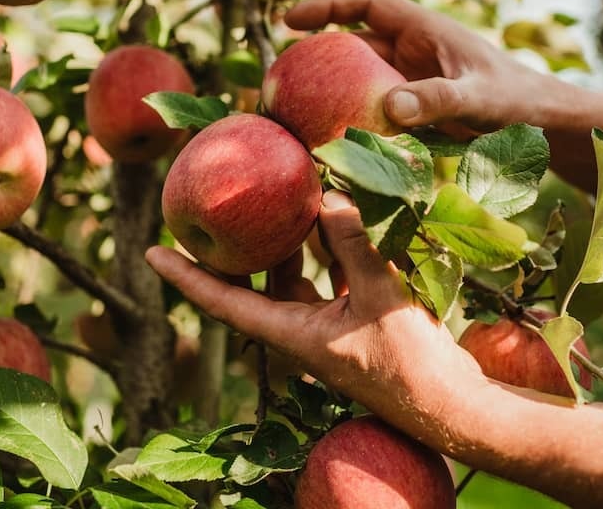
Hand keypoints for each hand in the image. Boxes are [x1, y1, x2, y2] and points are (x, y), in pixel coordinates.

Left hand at [145, 190, 485, 441]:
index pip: (224, 301)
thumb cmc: (410, 366)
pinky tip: (340, 218)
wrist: (453, 405)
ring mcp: (330, 326)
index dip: (185, 277)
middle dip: (239, 248)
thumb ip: (354, 246)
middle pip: (256, 283)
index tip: (150, 252)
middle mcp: (302, 329)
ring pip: (295, 276)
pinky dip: (331, 249)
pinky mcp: (359, 318)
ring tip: (281, 200)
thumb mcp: (379, 299)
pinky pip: (331, 276)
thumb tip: (327, 196)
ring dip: (289, 243)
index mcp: (292, 333)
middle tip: (223, 207)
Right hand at [285, 0, 562, 132]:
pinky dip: (354, 118)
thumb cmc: (520, 102)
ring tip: (295, 110)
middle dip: (318, 53)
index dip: (327, 6)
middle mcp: (416, 50)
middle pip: (355, 42)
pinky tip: (331, 141)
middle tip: (280, 74)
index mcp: (426, 29)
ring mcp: (416, 79)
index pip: (367, 4)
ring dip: (333, 89)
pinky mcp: (419, 108)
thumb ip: (437, 100)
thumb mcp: (479, 100)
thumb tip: (388, 107)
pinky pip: (377, 107)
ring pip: (362, 78)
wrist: (547, 124)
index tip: (289, 20)